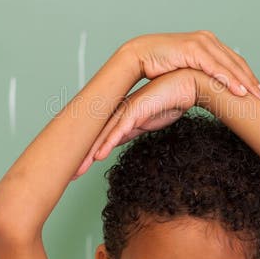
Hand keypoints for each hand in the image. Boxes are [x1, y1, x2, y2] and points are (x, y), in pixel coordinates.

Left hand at [71, 69, 198, 178]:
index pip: (101, 137)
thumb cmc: (172, 100)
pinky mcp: (137, 110)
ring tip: (78, 170)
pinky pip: (121, 129)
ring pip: (104, 135)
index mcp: (122, 115)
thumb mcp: (149, 122)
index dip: (88, 153)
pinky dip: (109, 143)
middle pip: (97, 137)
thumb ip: (133, 129)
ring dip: (90, 154)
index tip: (78, 169)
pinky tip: (99, 156)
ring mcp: (127, 110)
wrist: (188, 84)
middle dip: (82, 156)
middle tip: (71, 174)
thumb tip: (119, 138)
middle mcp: (121, 112)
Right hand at [124, 30, 259, 100]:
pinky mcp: (193, 48)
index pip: (234, 62)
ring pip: (229, 65)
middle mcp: (207, 39)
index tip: (258, 93)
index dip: (248, 78)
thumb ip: (201, 76)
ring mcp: (201, 42)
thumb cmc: (159, 66)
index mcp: (208, 43)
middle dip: (251, 82)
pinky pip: (215, 67)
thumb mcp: (187, 71)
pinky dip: (228, 80)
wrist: (138, 55)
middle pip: (236, 63)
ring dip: (244, 82)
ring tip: (255, 97)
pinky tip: (238, 91)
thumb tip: (210, 91)